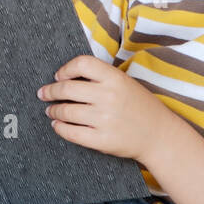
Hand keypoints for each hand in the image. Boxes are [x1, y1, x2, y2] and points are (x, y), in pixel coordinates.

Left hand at [36, 55, 169, 160]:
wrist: (159, 135)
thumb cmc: (140, 106)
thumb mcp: (125, 83)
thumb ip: (101, 78)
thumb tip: (65, 77)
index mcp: (115, 78)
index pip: (82, 63)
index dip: (65, 69)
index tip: (58, 76)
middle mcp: (109, 97)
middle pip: (67, 88)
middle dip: (50, 91)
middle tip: (43, 94)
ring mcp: (105, 119)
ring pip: (66, 111)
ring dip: (53, 111)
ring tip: (50, 111)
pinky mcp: (102, 140)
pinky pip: (71, 133)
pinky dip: (59, 128)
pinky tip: (57, 125)